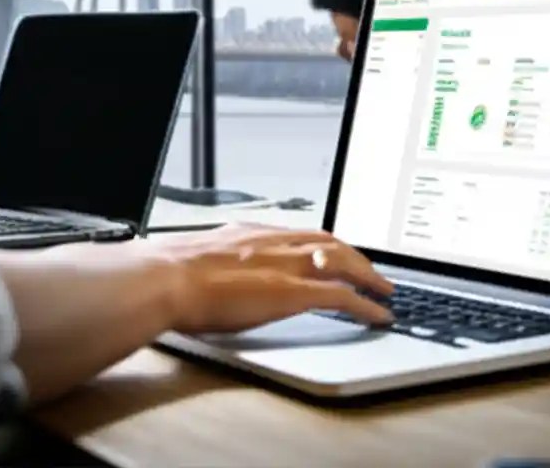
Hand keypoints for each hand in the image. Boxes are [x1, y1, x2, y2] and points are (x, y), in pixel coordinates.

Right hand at [149, 223, 394, 332]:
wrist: (164, 279)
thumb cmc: (167, 275)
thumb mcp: (196, 259)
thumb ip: (212, 263)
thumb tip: (202, 274)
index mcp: (250, 233)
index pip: (300, 233)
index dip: (324, 244)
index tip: (335, 253)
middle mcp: (274, 242)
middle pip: (330, 243)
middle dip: (356, 257)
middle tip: (373, 272)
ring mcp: (286, 266)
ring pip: (344, 263)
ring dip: (369, 276)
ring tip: (384, 291)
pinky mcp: (292, 292)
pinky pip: (343, 297)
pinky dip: (366, 305)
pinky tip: (378, 316)